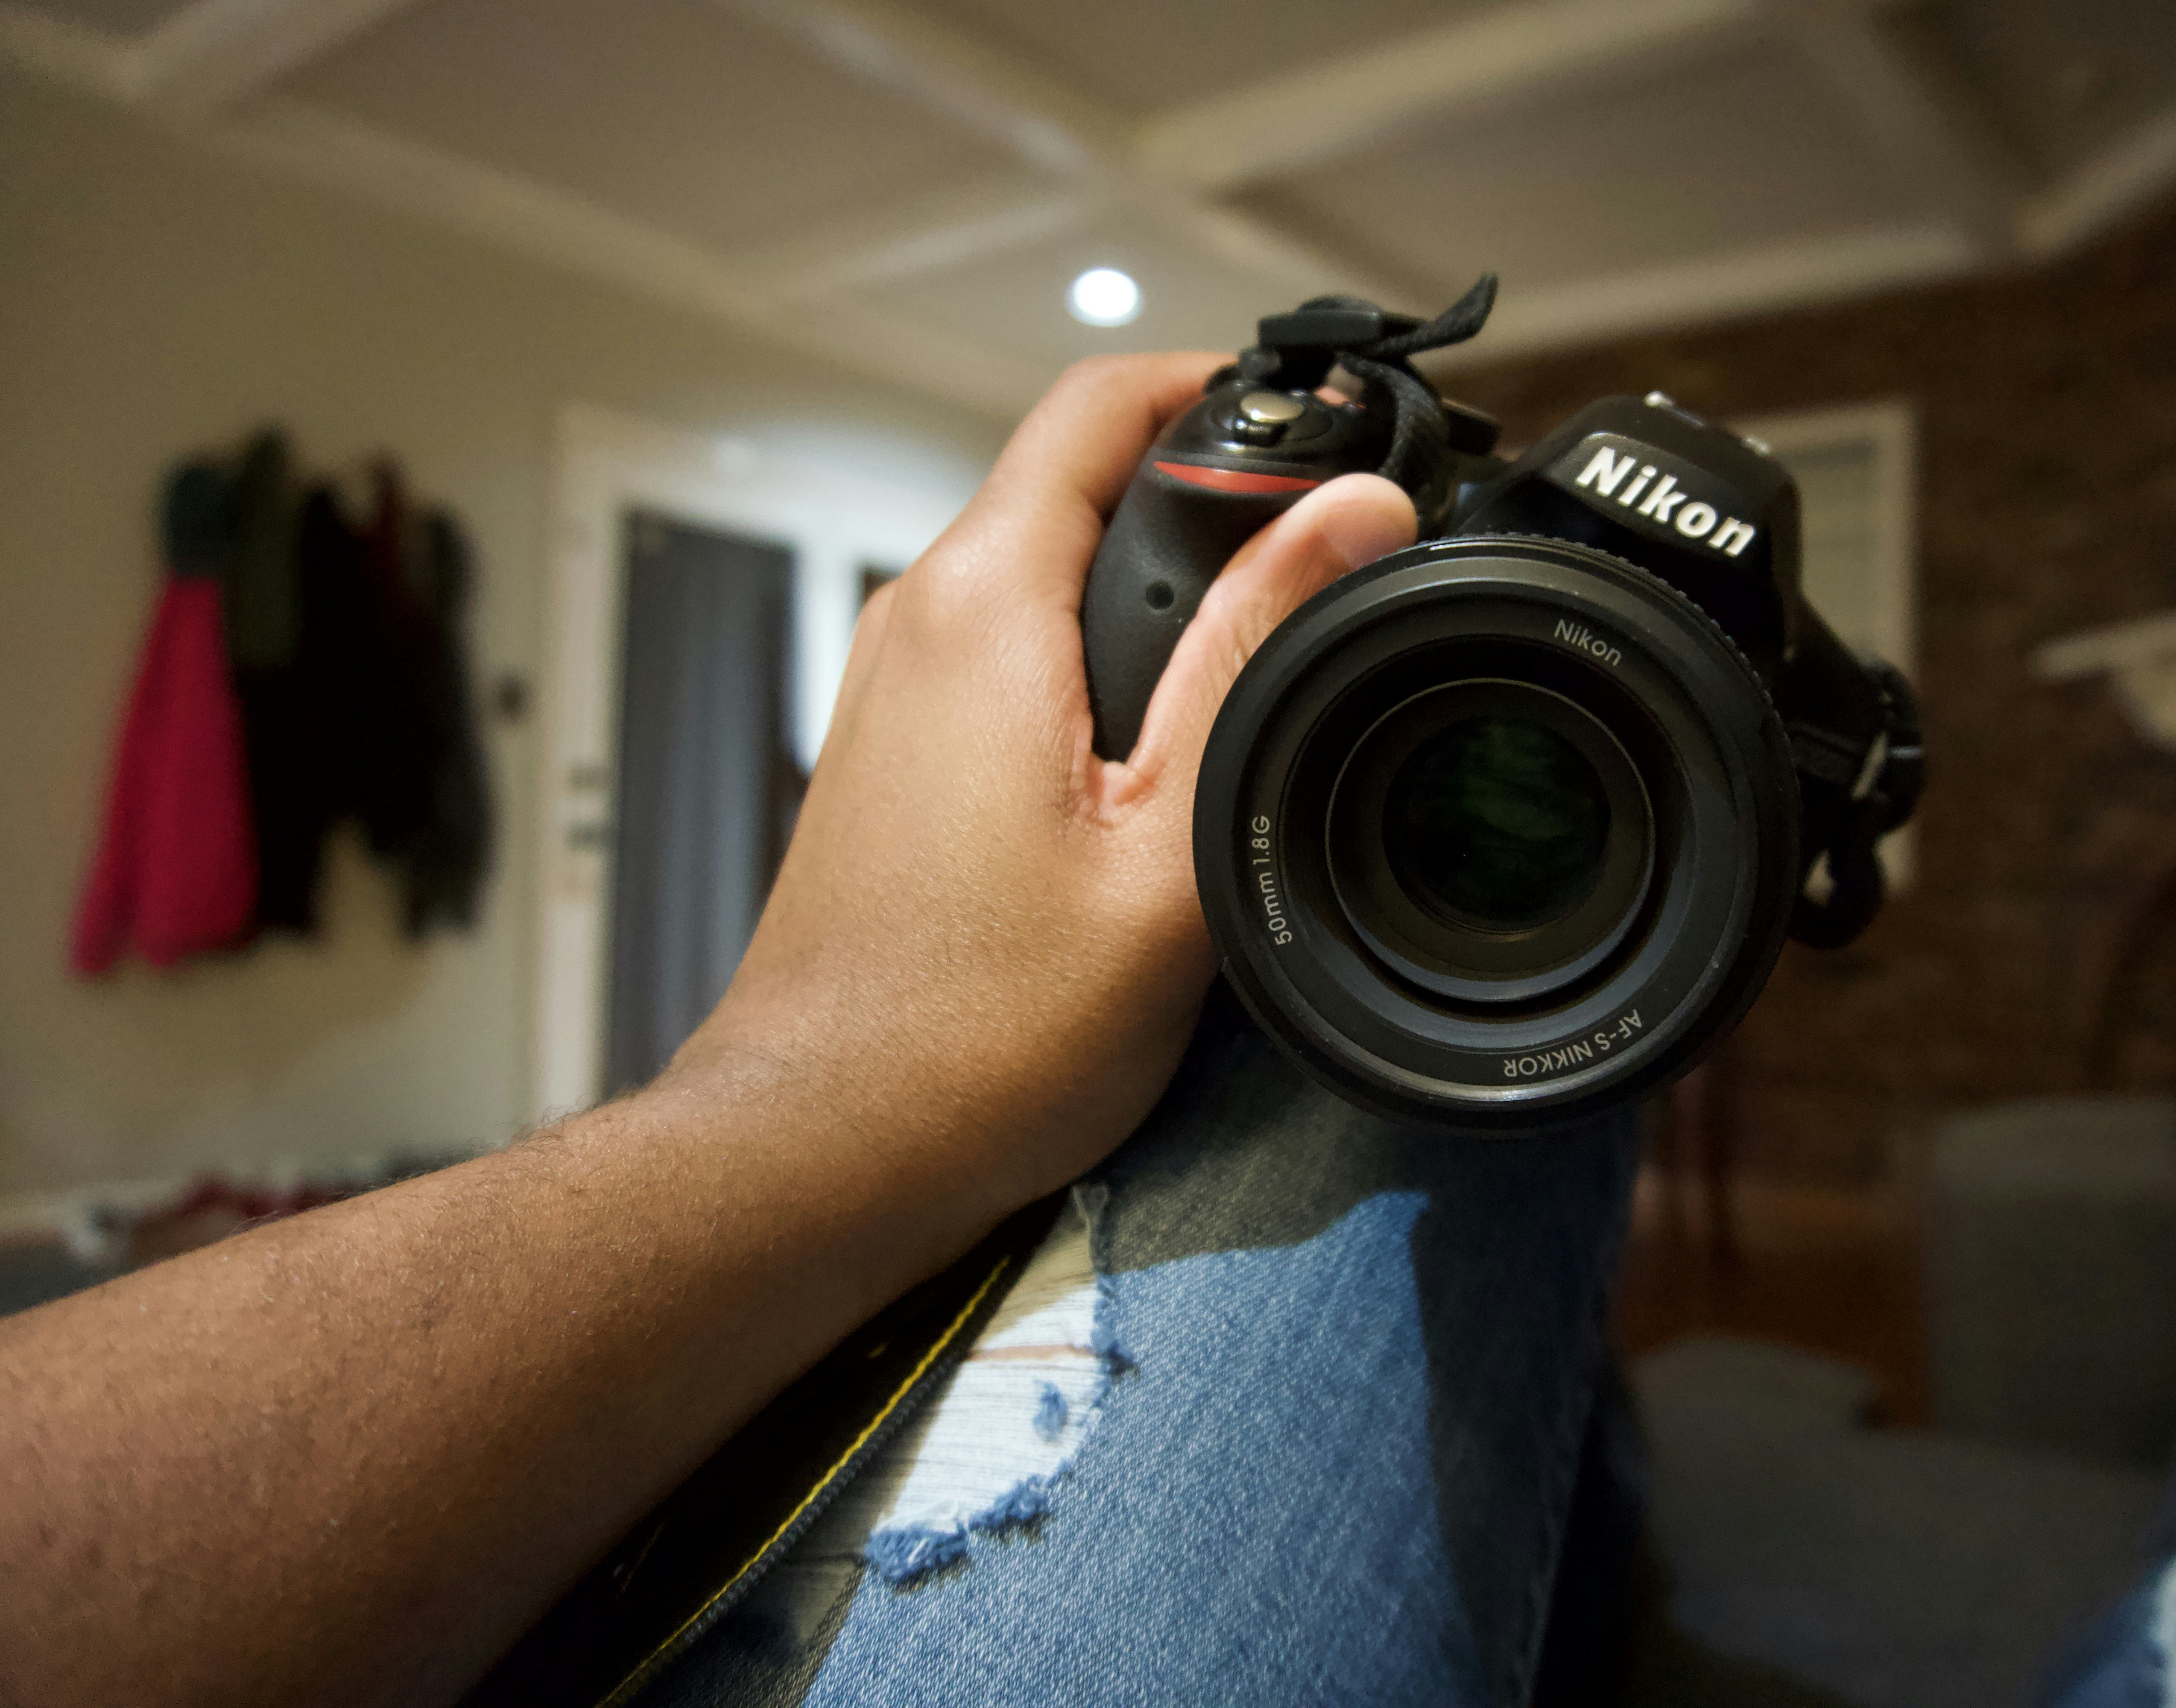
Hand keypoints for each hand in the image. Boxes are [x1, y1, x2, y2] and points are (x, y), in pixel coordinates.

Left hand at [668, 354, 1416, 1235]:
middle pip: (1077, 481)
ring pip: (1044, 569)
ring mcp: (892, 685)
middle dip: (1209, 493)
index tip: (1324, 422)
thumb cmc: (986, 1030)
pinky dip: (1097, 658)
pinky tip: (1166, 749)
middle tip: (1330, 555)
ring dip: (1156, 587)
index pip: (1101, 403)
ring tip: (1269, 658)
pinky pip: (1008, 649)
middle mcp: (917, 619)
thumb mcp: (1173, 844)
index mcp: (982, 605)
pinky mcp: (893, 750)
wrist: (824, 1143)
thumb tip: (1351, 512)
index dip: (1223, 384)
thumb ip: (1260, 661)